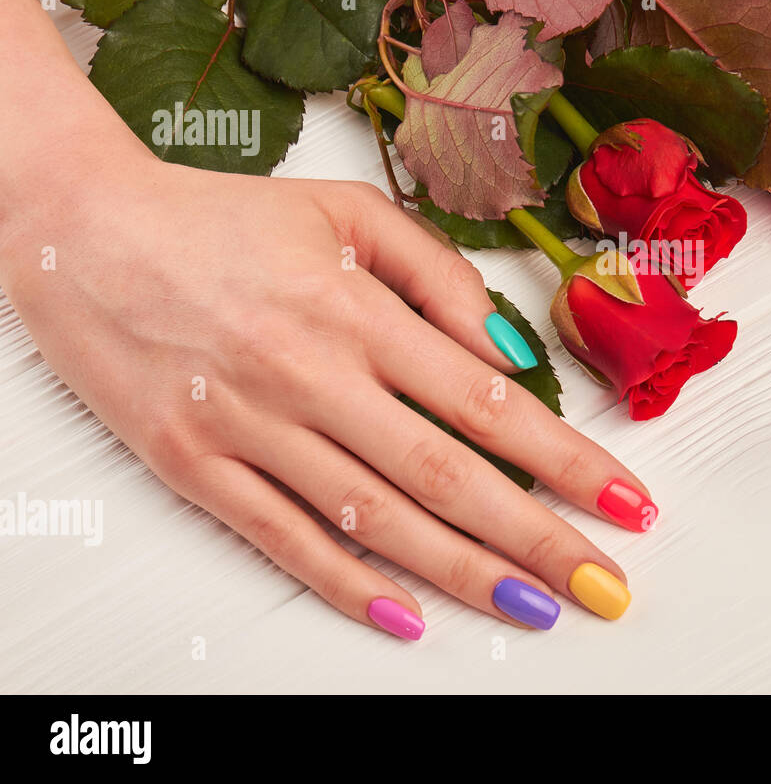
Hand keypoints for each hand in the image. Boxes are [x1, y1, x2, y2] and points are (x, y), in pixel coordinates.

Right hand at [0, 141, 654, 637]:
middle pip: (447, 474)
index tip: (628, 501)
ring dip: (463, 572)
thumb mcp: (348, 213)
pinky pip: (283, 539)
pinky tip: (407, 615)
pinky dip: (347, 584)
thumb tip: (515, 353)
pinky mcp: (197, 466)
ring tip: (534, 607)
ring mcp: (251, 427)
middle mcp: (310, 374)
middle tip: (605, 584)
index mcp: (355, 309)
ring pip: (376, 519)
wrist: (83, 230)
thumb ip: (440, 276)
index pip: (488, 401)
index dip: (568, 458)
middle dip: (539, 537)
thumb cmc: (224, 219)